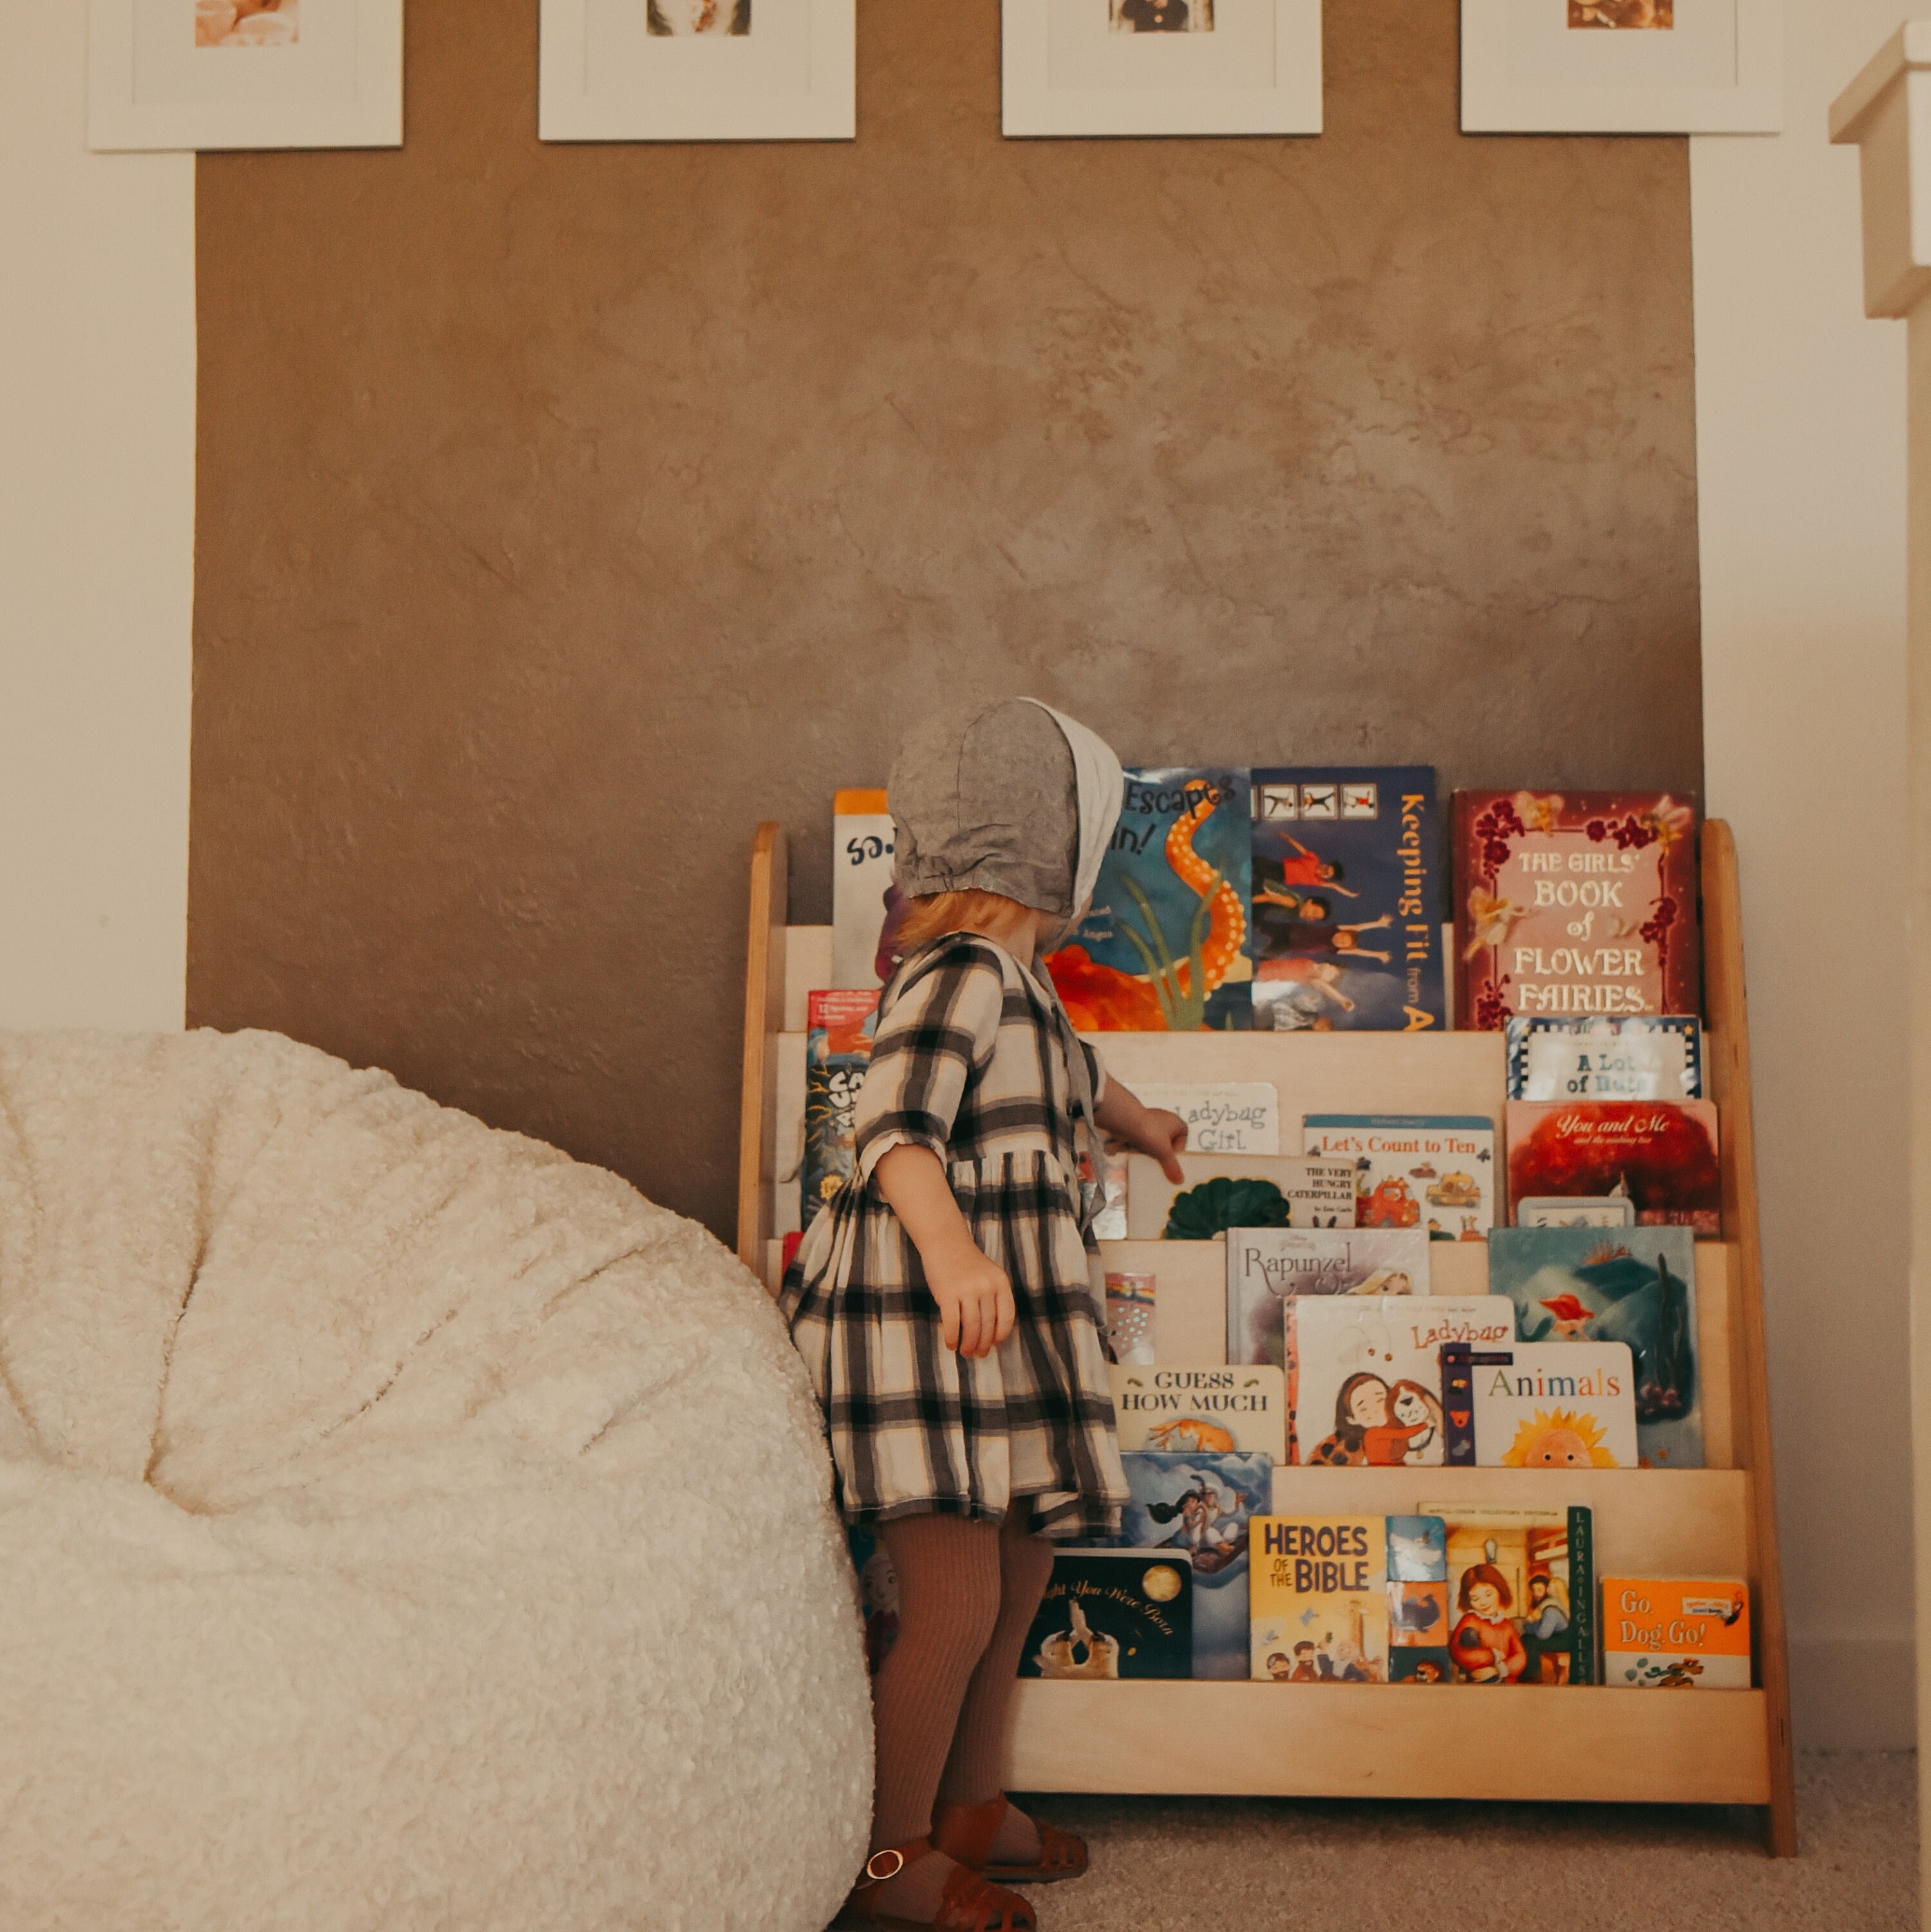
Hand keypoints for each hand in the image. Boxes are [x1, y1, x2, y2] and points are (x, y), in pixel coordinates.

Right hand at [924, 1235, 1015, 1359]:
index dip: (1001, 1334)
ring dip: (968, 1344)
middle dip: (983, 1344)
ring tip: (965, 1352)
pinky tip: (950, 1344)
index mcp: (1000, 1282)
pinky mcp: (947, 1293)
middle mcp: (986, 1286)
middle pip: (988, 1324)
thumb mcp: (988, 1275)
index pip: (1007, 1315)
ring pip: (971, 1326)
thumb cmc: (967, 1263)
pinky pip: (952, 1322)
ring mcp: (967, 1289)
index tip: (995, 1344)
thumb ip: (993, 1298)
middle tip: (978, 1354)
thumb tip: (992, 1333)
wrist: (945, 1242)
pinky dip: (951, 1337)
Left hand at [1125, 1107, 1188, 1184]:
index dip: (1181, 1147)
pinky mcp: (1136, 1126)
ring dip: (1152, 1151)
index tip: (1174, 1158)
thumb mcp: (1164, 1152)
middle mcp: (1164, 1120)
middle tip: (1162, 1163)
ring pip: (1154, 1141)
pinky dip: (1140, 1148)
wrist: (1124, 1122)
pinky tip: (1137, 1155)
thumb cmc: (1149, 1132)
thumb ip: (1172, 1166)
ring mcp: (1149, 1122)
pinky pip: (1142, 1140)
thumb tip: (1180, 1180)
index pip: (1184, 1135)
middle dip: (1165, 1152)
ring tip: (1149, 1160)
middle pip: (1168, 1140)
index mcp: (1175, 1122)